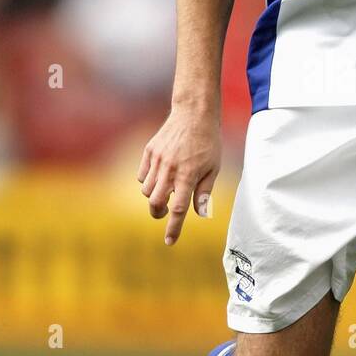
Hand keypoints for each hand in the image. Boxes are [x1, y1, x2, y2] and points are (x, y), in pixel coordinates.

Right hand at [137, 106, 220, 244]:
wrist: (194, 113)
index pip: (179, 209)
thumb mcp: (213, 168)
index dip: (174, 228)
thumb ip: (204, 191)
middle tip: (164, 213)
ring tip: (165, 189)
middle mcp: (170, 169)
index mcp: (188, 176)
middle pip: (155, 203)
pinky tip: (159, 175)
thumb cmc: (208, 142)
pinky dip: (148, 181)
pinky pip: (141, 175)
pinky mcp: (149, 151)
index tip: (169, 241)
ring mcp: (157, 160)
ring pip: (146, 190)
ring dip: (154, 196)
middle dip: (158, 213)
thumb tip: (200, 213)